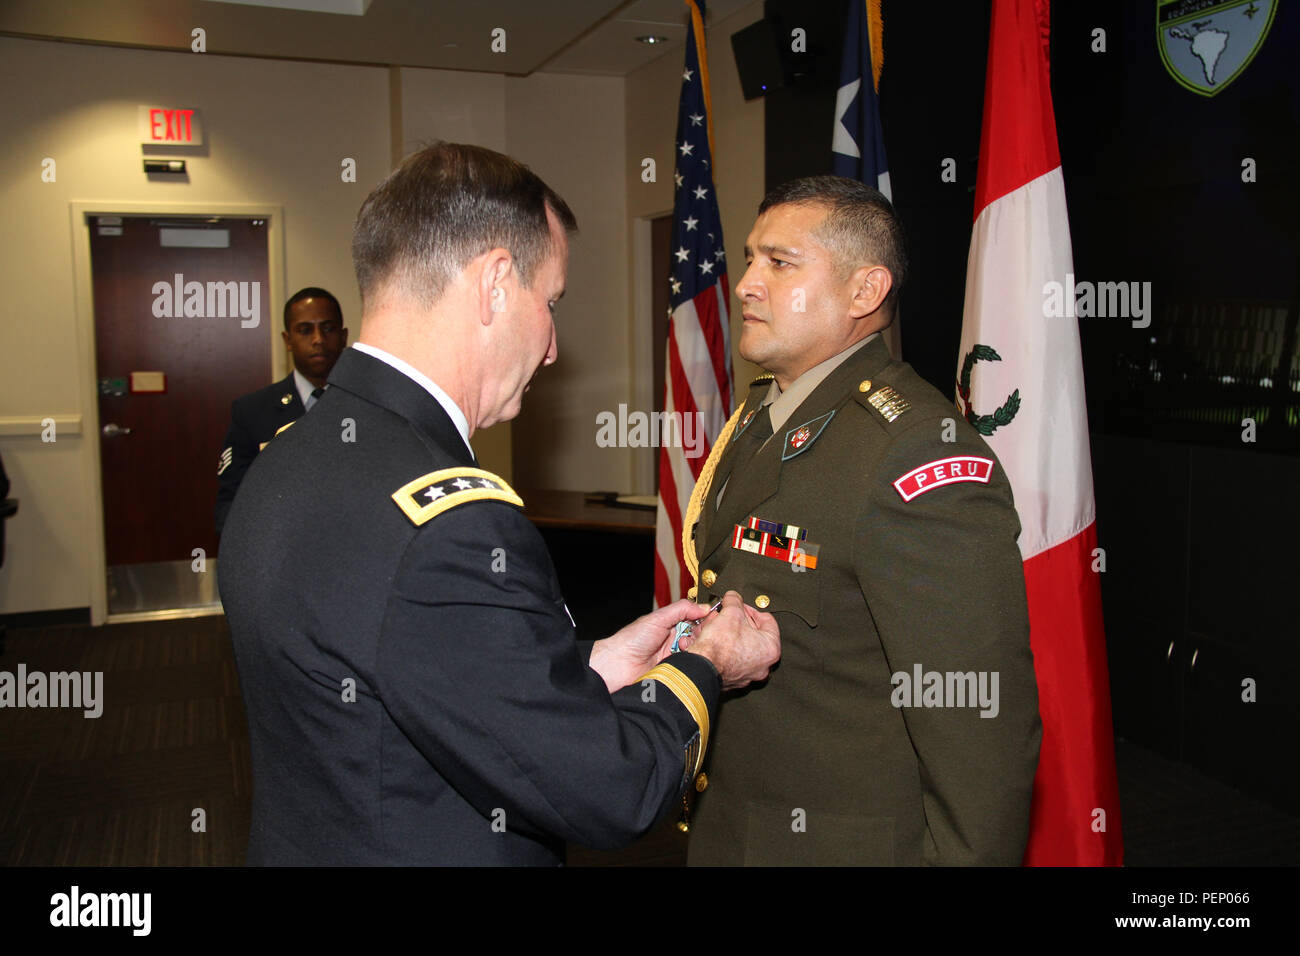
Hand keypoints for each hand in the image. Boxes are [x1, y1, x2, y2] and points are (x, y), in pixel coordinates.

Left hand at [588, 598, 718, 692]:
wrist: (618, 666)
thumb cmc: (632, 640)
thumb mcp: (658, 618)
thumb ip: (681, 609)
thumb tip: (703, 607)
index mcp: (671, 625)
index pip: (696, 620)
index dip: (705, 620)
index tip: (713, 620)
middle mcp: (674, 641)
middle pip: (699, 637)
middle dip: (701, 636)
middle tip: (696, 637)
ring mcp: (675, 658)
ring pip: (696, 653)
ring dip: (695, 651)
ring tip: (687, 650)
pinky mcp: (675, 672)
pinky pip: (690, 668)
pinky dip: (692, 665)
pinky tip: (689, 662)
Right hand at [687, 590, 780, 690]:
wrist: (701, 667)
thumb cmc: (720, 646)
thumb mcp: (731, 612)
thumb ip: (735, 601)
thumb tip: (733, 598)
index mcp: (770, 648)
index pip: (768, 621)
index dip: (752, 609)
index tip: (741, 607)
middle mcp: (763, 665)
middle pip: (753, 634)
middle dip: (737, 621)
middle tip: (728, 615)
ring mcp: (748, 674)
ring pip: (740, 647)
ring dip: (729, 634)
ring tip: (717, 626)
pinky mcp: (733, 679)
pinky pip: (730, 658)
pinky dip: (723, 648)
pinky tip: (713, 640)